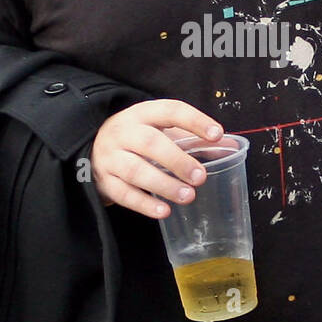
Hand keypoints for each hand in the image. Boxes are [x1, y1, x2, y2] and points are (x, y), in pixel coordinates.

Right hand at [90, 99, 223, 218]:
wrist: (91, 148)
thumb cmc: (135, 139)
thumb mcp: (159, 130)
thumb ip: (192, 137)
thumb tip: (230, 146)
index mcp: (142, 114)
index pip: (170, 110)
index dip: (194, 121)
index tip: (216, 135)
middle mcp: (123, 132)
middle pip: (150, 143)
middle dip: (178, 160)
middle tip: (200, 176)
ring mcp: (110, 157)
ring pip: (136, 170)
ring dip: (164, 184)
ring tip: (188, 196)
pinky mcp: (104, 181)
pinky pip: (124, 194)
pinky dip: (145, 204)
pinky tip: (164, 211)